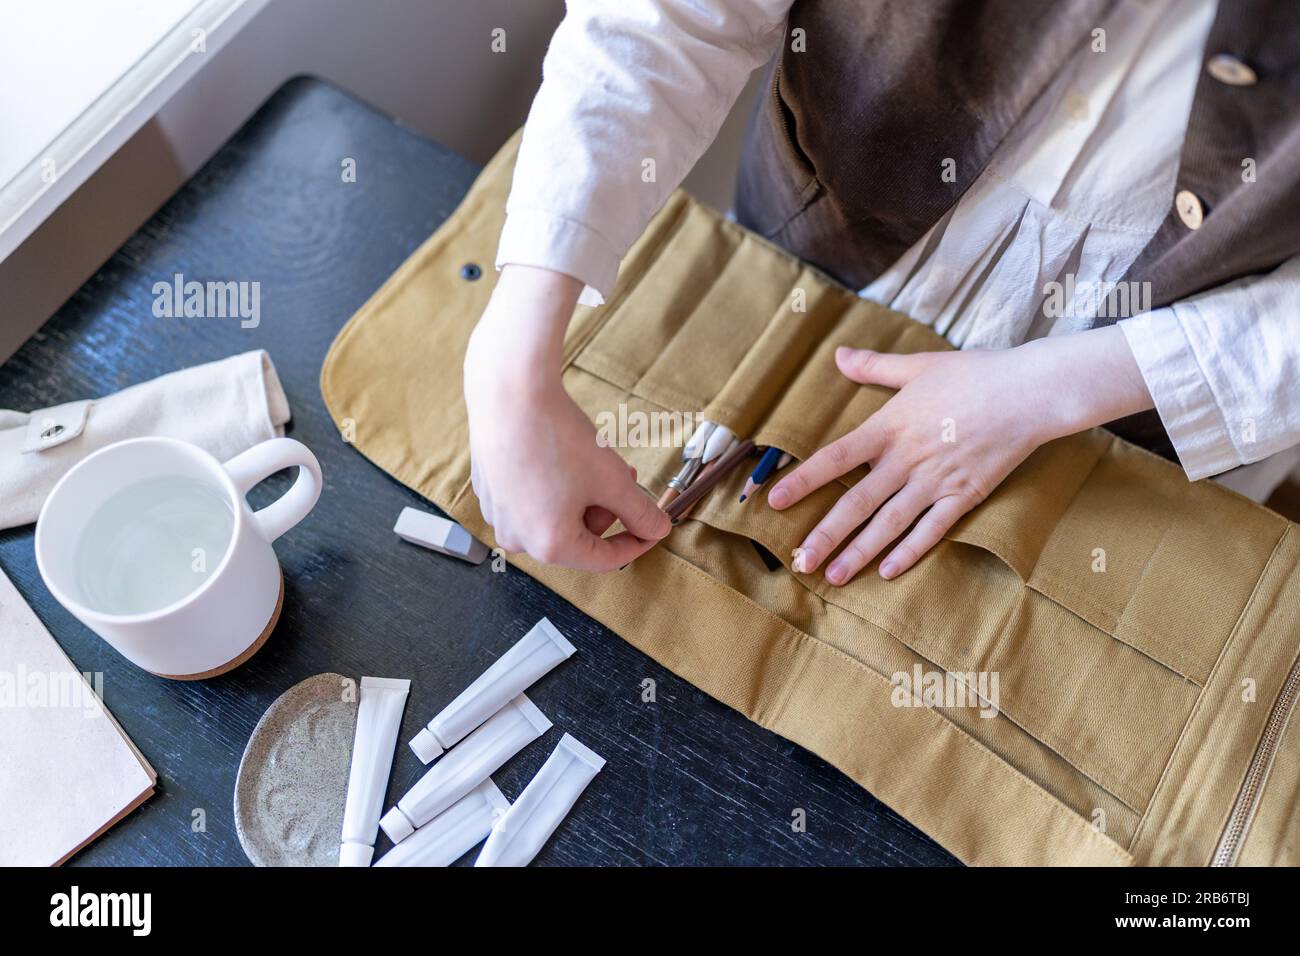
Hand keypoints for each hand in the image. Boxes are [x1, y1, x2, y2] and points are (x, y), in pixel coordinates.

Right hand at [464, 265, 669, 569]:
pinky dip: (553, 487)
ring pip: (555, 519)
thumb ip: (640, 513)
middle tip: (622, 478)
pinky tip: (559, 456)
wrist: (509, 393)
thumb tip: (657, 530)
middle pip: (578, 538)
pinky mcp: (489, 492)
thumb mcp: (612, 479)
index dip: (636, 543)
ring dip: (581, 497)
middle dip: (605, 510)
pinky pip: (530, 501)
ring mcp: (498, 516)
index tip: (653, 527)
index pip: (605, 559)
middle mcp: (518, 539)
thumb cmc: (557, 438)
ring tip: (593, 463)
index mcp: (550, 545)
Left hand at [769, 326, 1152, 583]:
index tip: (774, 501)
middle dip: (826, 535)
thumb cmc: (974, 373)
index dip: (803, 481)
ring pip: (889, 524)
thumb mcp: (919, 365)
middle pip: (857, 503)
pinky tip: (887, 571)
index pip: (835, 458)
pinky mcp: (965, 495)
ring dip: (859, 553)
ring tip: (834, 576)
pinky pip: (932, 530)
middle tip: (800, 562)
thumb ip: (875, 366)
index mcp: (889, 425)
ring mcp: (936, 481)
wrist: (1029, 392)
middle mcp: (906, 459)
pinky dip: (909, 552)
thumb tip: (839, 355)